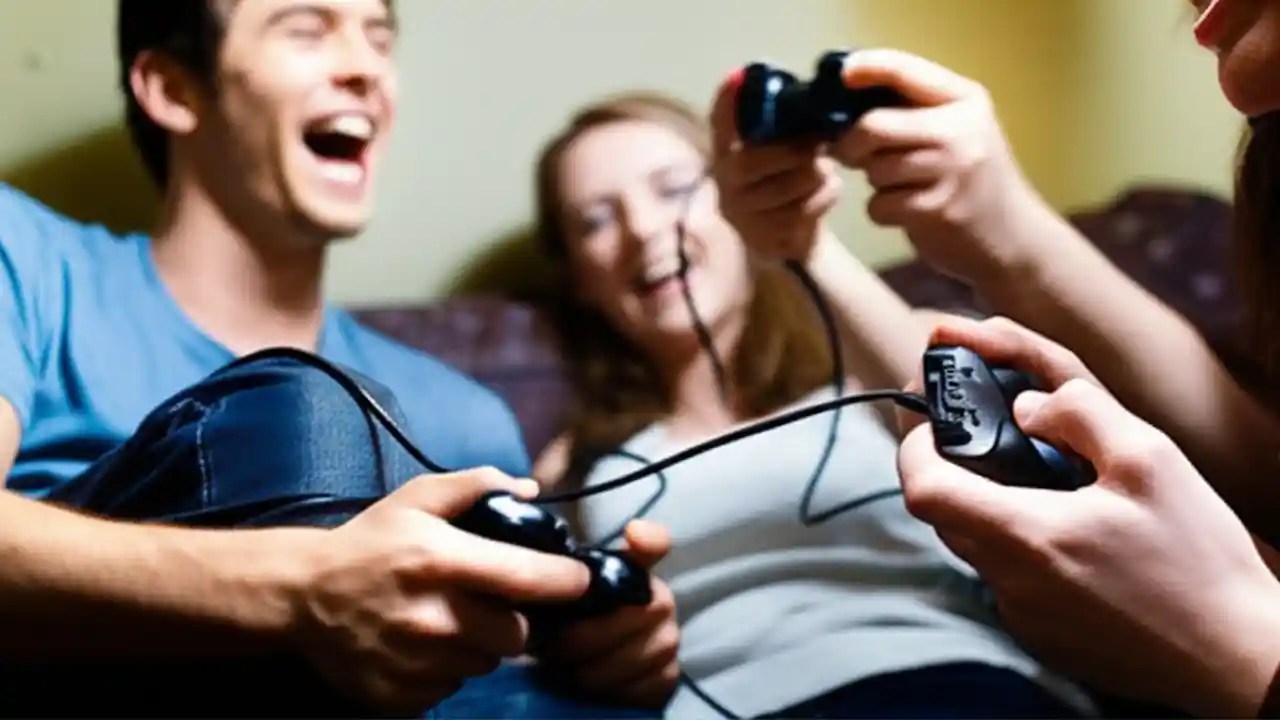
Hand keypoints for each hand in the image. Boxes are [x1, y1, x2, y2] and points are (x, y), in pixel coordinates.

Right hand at [291, 468, 590, 713]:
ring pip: (486, 663)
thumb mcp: (418, 498)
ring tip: (450, 621)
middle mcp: (432, 617)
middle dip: (513, 619)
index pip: (526, 579)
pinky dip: (447, 669)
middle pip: (516, 635)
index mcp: (440, 561)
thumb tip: (530, 490)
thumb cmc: (369, 542)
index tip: (578, 580)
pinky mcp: (400, 695)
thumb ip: (476, 486)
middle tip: (490, 603)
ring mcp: (415, 662)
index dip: (564, 581)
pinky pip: (452, 687)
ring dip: (480, 644)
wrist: (302, 595)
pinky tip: (424, 646)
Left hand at [535, 520, 680, 708]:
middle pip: (622, 617)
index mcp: (633, 569)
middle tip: (550, 647)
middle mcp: (660, 598)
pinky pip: (636, 691)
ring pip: (623, 661)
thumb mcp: (554, 596)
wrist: (586, 667)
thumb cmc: (566, 622)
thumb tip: (544, 568)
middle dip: (575, 640)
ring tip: (564, 667)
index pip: (653, 543)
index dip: (647, 539)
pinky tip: (591, 686)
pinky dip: (606, 694)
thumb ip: (556, 577)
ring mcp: (670, 639)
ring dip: (584, 671)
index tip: (633, 534)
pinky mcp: (669, 676)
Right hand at [709, 70, 842, 262]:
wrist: (794, 240)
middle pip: (752, 162)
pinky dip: (823, 199)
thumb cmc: (790, 184)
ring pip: (784, 187)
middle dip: (794, 152)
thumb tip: (809, 102)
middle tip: (817, 147)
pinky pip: (800, 213)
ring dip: (816, 176)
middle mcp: (723, 183)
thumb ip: (786, 128)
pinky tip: (824, 194)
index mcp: (726, 154)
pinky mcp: (761, 240)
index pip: (718, 123)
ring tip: (824, 172)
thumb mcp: (785, 153)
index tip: (739, 75)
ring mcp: (739, 215)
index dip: (727, 101)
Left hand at [833, 49, 1046, 284]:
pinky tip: (906, 211)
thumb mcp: (958, 130)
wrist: (1014, 239)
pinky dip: (882, 211)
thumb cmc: (971, 180)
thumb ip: (914, 110)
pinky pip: (879, 205)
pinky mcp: (937, 210)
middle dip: (851, 144)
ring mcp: (952, 171)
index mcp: (966, 100)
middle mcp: (961, 130)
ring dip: (875, 181)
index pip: (905, 70)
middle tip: (850, 154)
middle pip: (874, 125)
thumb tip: (847, 95)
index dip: (866, 68)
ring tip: (900, 185)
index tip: (843, 76)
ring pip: (875, 168)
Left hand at [897, 319, 1279, 716]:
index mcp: (1025, 535)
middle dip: (952, 469)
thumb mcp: (1150, 459)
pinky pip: (1008, 581)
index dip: (915, 445)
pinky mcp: (1042, 638)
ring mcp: (1022, 617)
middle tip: (986, 436)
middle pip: (943, 514)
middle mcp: (1010, 582)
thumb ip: (1079, 413)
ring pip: (976, 547)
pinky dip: (1022, 549)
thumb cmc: (1198, 560)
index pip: (922, 487)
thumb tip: (1026, 404)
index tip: (935, 419)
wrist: (1236, 656)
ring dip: (991, 509)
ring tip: (1045, 484)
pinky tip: (1073, 537)